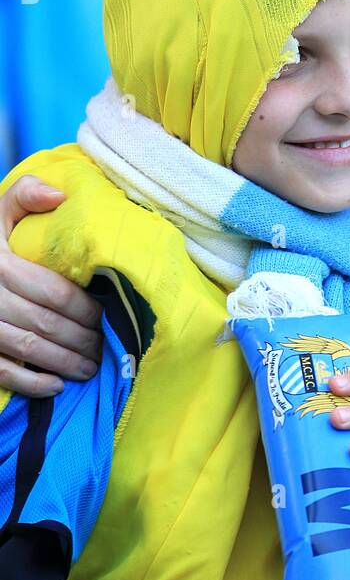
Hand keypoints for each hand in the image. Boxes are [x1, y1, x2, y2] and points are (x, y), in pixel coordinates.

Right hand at [0, 176, 102, 395]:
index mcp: (0, 262)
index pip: (53, 291)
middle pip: (46, 323)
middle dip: (83, 338)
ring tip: (92, 367)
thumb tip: (59, 194)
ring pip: (29, 349)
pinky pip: (2, 371)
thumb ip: (25, 195)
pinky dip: (30, 383)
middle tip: (108, 345)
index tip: (107, 315)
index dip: (85, 307)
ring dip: (66, 362)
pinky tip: (56, 385)